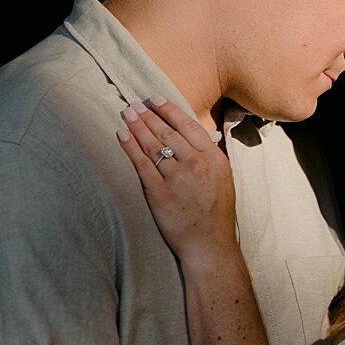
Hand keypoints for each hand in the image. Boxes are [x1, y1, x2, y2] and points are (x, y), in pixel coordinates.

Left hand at [116, 96, 237, 257]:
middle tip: (134, 104)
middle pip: (166, 133)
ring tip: (126, 113)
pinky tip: (121, 135)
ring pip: (152, 145)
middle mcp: (196, 165)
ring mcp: (177, 179)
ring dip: (137, 126)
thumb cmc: (216, 212)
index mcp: (213, 158)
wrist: (210, 245)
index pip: (188, 125)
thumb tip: (196, 131)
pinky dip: (130, 147)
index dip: (169, 109)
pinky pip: (141, 165)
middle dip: (148, 115)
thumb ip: (210, 154)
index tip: (155, 98)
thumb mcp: (223, 177)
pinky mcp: (159, 194)